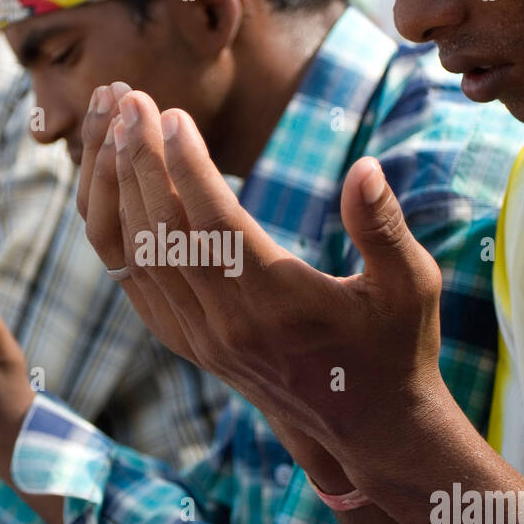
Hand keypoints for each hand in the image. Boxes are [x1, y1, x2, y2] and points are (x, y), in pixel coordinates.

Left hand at [78, 85, 453, 483]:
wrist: (369, 426)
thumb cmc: (396, 346)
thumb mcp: (411, 285)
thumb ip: (383, 226)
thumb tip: (365, 167)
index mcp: (281, 305)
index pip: (215, 226)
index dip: (187, 167)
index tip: (169, 113)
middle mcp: (229, 325)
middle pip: (163, 233)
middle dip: (139, 159)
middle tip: (128, 98)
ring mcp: (202, 339)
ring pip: (139, 256)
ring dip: (120, 187)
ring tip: (112, 125)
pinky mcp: (190, 345)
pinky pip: (136, 283)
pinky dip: (118, 231)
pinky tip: (114, 183)